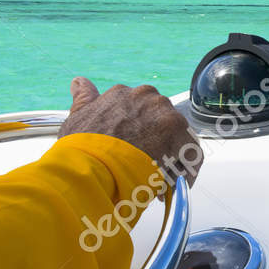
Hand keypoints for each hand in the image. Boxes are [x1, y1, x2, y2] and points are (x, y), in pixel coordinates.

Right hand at [59, 78, 202, 185]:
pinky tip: (172, 186)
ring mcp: (163, 112)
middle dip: (157, 147)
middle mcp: (146, 96)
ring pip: (177, 136)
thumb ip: (84, 98)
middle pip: (161, 123)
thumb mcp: (77, 117)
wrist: (91, 167)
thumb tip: (79, 82)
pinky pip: (191, 152)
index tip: (137, 153)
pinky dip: (185, 170)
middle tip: (148, 170)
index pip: (141, 111)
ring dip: (170, 159)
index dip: (141, 136)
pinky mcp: (178, 132)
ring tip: (158, 182)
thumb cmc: (81, 149)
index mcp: (123, 93)